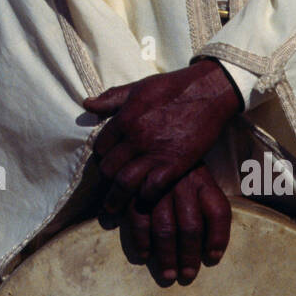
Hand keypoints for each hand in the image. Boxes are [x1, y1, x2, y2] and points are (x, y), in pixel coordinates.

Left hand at [84, 59, 240, 206]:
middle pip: (109, 168)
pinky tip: (142, 199)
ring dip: (116, 198)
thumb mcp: (138, 87)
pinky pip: (151, 188)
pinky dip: (144, 197)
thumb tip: (87, 104)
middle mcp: (136, 138)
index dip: (100, 157)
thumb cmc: (173, 87)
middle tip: (107, 187)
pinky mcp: (175, 164)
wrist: (208, 91)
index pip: (100, 147)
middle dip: (105, 180)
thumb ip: (112, 98)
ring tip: (112, 208)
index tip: (104, 163)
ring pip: (125, 183)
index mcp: (125, 119)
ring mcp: (155, 153)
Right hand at [120, 164, 231, 282]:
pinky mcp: (135, 189)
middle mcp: (183, 184)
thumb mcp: (201, 176)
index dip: (218, 238)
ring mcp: (158, 187)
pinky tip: (145, 255)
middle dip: (189, 255)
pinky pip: (138, 219)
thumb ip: (209, 205)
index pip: (218, 211)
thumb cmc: (179, 166)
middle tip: (187, 275)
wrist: (153, 136)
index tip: (213, 257)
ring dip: (166, 255)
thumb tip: (213, 250)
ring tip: (168, 274)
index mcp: (203, 180)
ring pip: (165, 227)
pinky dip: (141, 240)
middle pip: (191, 226)